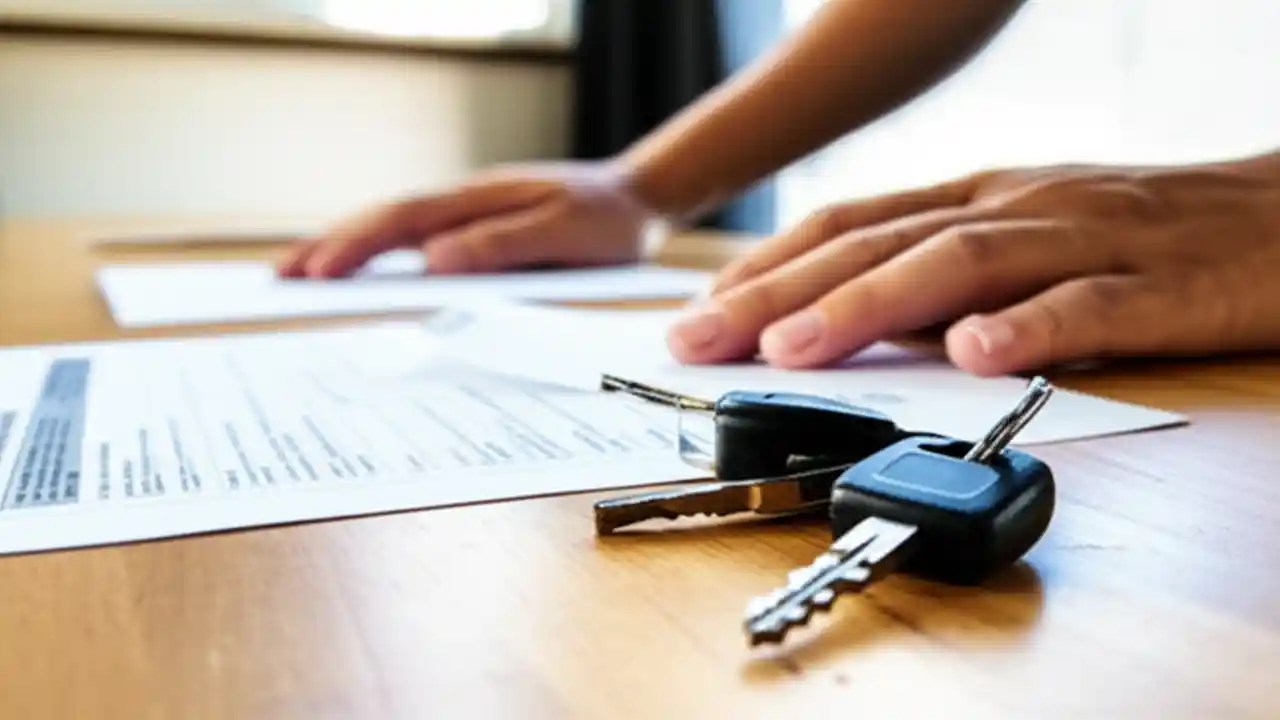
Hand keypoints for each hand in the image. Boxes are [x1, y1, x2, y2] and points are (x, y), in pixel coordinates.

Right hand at [278, 162, 655, 276]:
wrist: (640, 198)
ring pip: (393, 230)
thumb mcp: (565, 233)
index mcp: (479, 200)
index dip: (356, 247)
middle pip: (383, 222)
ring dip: (344, 250)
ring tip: (296, 276)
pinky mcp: (475, 230)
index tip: (317, 273)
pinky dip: (379, 256)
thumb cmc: (607, 220)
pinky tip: (359, 274)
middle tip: (276, 279)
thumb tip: (435, 262)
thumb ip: (503, 245)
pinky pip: (416, 242)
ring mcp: (466, 214)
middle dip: (328, 248)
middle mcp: (464, 202)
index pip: (403, 222)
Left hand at [666, 155, 1279, 374]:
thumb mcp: (1028, 242)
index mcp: (982, 199)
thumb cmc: (1147, 235)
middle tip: (701, 342)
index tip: (698, 317)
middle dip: (780, 294)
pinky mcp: (1162, 284)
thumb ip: (948, 280)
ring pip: (963, 264)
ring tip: (793, 350)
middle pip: (881, 244)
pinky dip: (1028, 327)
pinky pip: (1090, 305)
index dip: (767, 268)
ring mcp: (1088, 238)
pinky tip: (974, 355)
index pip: (852, 225)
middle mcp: (1018, 206)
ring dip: (868, 307)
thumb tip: (855, 327)